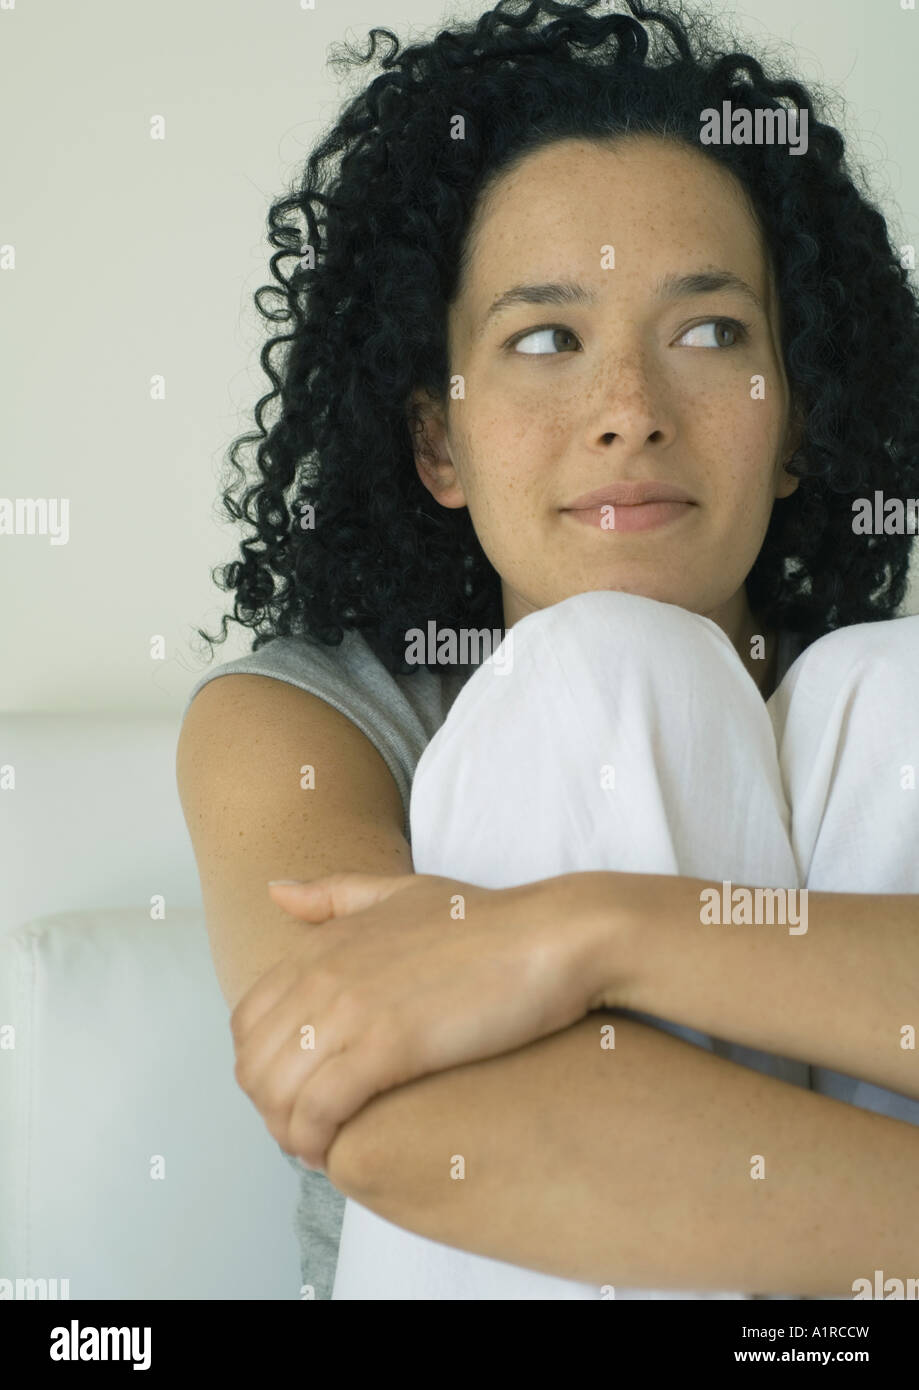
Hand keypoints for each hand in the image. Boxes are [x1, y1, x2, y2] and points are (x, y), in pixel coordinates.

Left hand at [230, 870, 592, 1172]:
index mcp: (322, 944)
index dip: (263, 1068)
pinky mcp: (386, 1046)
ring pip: (276, 1094)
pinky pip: (317, 1110)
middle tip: (307, 1132)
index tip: (296, 1094)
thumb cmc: (488, 920)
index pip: (247, 1021)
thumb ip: (335, 894)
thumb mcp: (402, 893)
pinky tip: (334, 1154)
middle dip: (270, 1109)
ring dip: (288, 1133)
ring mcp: (351, 1008)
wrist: (552, 937)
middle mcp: (323, 974)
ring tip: (319, 1149)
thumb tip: (275, 890)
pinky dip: (314, 1141)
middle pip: (254, 1064)